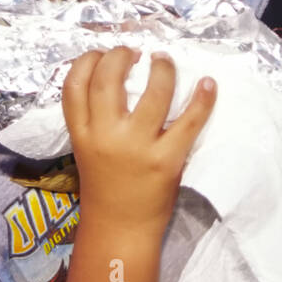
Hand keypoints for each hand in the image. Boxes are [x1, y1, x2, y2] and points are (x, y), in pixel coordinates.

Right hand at [61, 47, 214, 237]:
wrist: (120, 229)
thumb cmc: (106, 186)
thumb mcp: (86, 148)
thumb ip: (93, 117)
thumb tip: (114, 73)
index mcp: (81, 134)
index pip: (74, 85)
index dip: (87, 60)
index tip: (103, 52)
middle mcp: (105, 136)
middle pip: (108, 81)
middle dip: (121, 56)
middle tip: (135, 52)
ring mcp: (137, 148)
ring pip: (153, 95)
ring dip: (162, 69)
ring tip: (164, 60)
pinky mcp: (166, 160)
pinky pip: (188, 123)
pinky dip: (201, 100)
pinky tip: (208, 83)